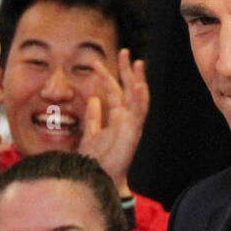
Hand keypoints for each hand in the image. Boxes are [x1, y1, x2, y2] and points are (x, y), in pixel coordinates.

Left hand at [78, 48, 148, 193]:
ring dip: (137, 80)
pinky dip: (140, 98)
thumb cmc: (95, 162)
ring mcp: (131, 126)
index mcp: (116, 121)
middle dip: (126, 71)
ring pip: (137, 97)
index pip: (115, 93)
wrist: (97, 178)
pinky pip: (139, 112)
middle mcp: (126, 121)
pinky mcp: (134, 132)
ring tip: (137, 63)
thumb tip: (94, 100)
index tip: (99, 63)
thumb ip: (94, 118)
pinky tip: (138, 85)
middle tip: (124, 52)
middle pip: (127, 91)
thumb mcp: (90, 134)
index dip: (109, 77)